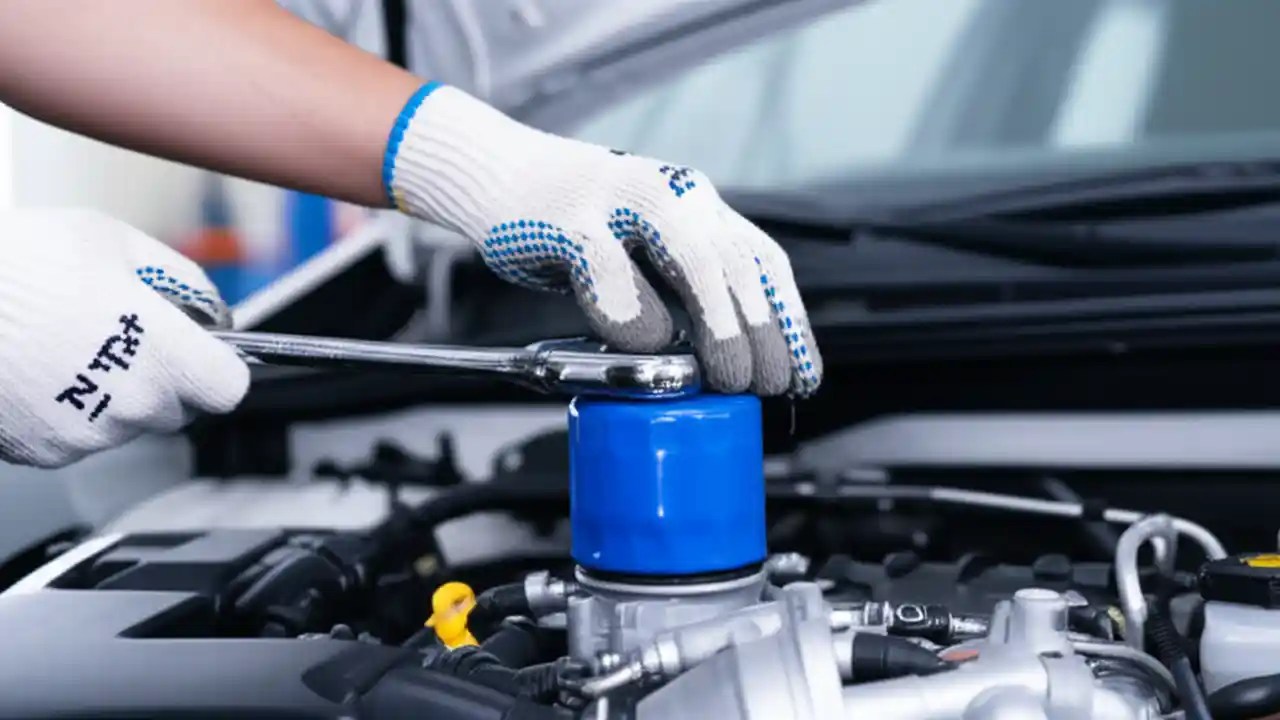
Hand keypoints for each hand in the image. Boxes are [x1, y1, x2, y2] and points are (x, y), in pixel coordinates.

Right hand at [0, 209, 248, 467]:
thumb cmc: (17, 264)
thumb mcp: (115, 241)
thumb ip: (181, 279)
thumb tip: (209, 307)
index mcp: (162, 354)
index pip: (228, 387)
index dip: (218, 367)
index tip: (203, 352)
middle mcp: (132, 404)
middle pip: (178, 407)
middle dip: (163, 376)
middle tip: (121, 334)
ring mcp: (86, 435)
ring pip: (126, 423)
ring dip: (113, 394)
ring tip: (67, 345)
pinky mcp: (44, 453)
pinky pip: (76, 436)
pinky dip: (66, 411)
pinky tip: (39, 371)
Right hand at [385, 85, 821, 395]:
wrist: (495, 172)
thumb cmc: (570, 223)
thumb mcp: (639, 251)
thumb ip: (677, 292)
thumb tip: (723, 363)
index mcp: (694, 204)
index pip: (761, 261)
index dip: (789, 322)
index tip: (802, 375)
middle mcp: (671, 193)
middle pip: (737, 264)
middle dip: (763, 332)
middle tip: (768, 386)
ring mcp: (621, 199)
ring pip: (693, 259)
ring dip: (719, 326)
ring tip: (725, 378)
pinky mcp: (569, 219)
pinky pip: (612, 268)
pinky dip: (633, 312)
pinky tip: (644, 342)